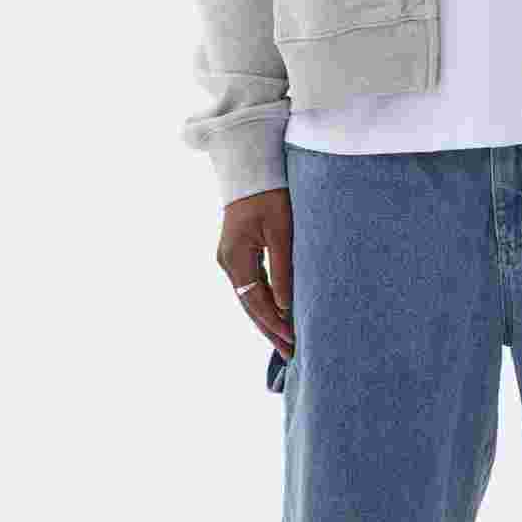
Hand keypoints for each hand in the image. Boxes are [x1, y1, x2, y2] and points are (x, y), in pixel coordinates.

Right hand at [217, 187, 295, 359]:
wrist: (251, 167)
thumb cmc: (270, 194)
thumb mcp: (281, 230)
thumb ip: (283, 268)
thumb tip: (286, 307)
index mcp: (236, 258)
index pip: (255, 302)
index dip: (274, 324)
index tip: (293, 342)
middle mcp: (228, 262)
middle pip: (249, 305)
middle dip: (270, 329)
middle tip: (291, 354)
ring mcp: (230, 257)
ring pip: (249, 297)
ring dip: (267, 318)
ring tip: (286, 340)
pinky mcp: (237, 252)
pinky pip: (250, 284)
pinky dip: (264, 301)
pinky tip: (278, 313)